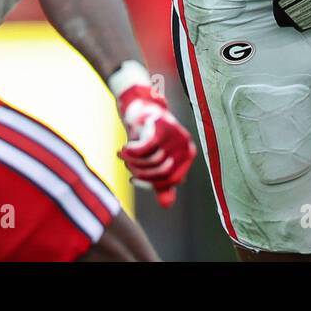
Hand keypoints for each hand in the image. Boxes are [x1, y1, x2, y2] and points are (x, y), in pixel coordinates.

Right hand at [116, 85, 195, 207]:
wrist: (139, 106)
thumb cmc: (147, 135)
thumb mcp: (155, 159)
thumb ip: (162, 181)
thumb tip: (167, 205)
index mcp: (187, 154)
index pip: (173, 180)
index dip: (151, 183)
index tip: (134, 180)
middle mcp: (185, 144)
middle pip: (162, 172)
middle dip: (141, 173)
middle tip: (127, 167)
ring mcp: (175, 134)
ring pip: (153, 161)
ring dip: (133, 162)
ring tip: (124, 156)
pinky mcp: (162, 125)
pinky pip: (145, 149)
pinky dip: (132, 152)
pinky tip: (124, 149)